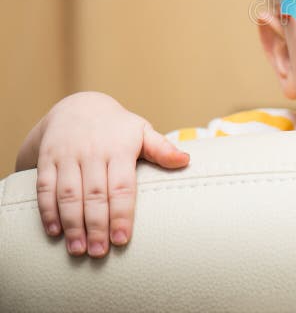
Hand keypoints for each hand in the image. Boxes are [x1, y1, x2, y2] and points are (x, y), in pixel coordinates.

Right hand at [32, 92, 189, 256]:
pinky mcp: (47, 159)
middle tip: (99, 252)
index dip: (122, 214)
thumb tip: (185, 161)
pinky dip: (47, 211)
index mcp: (119, 148)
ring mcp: (68, 156)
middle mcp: (93, 152)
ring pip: (68, 194)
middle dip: (96, 226)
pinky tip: (54, 232)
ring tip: (78, 250)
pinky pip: (45, 187)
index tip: (123, 239)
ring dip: (72, 224)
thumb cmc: (117, 127)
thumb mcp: (142, 131)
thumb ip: (161, 149)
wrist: (78, 106)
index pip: (121, 186)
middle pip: (94, 194)